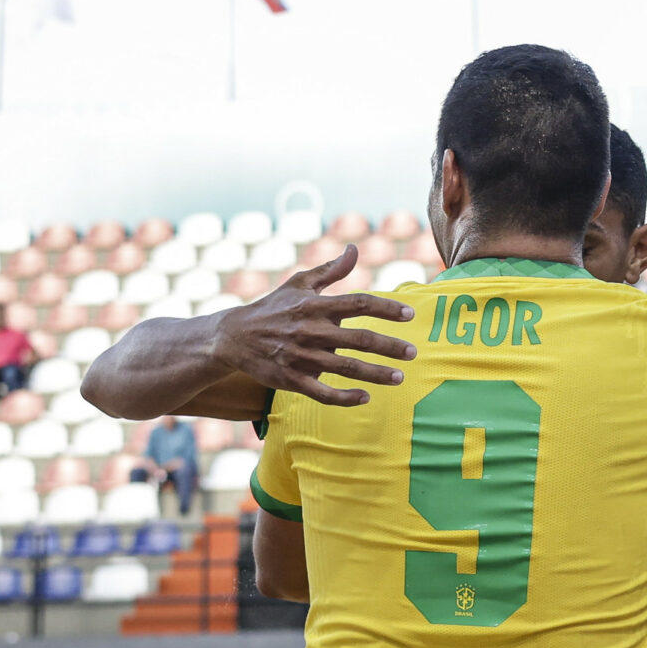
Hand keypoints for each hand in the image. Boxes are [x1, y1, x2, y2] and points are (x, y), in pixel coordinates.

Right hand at [212, 245, 417, 406]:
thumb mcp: (298, 284)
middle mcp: (311, 331)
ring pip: (347, 368)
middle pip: (359, 339)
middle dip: (390, 346)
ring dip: (376, 373)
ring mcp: (302, 357)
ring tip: (399, 377)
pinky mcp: (292, 380)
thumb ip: (330, 271)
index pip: (359, 304)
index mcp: (315, 305)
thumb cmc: (272, 308)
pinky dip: (345, 397)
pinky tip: (365, 397)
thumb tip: (354, 250)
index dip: (387, 308)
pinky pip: (323, 393)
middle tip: (413, 352)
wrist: (233, 337)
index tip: (410, 314)